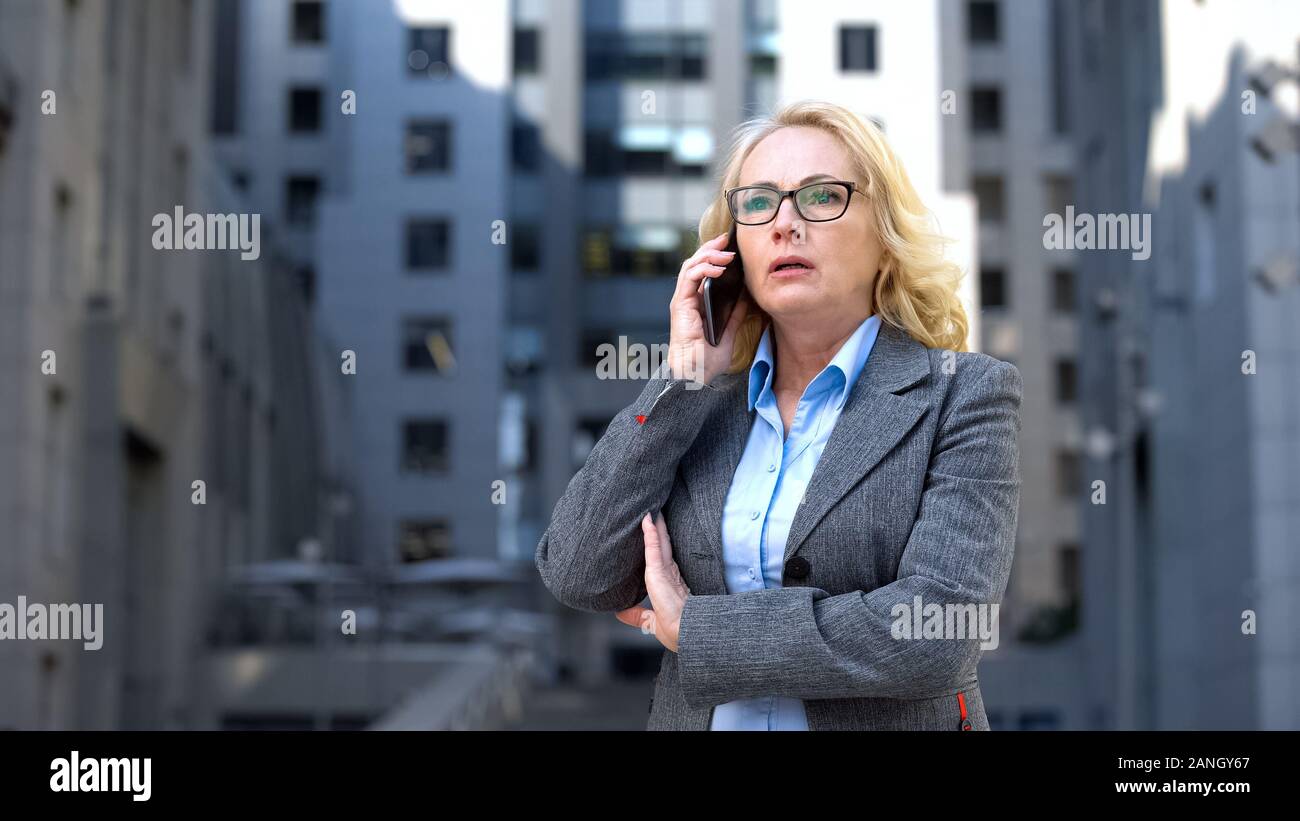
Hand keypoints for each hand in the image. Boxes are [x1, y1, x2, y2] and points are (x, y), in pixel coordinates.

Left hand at [615, 512, 690, 652]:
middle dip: (657, 529)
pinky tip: (647, 520)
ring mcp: (665, 571)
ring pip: (659, 542)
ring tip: (651, 508)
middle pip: (661, 546)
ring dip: (654, 525)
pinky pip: (653, 547)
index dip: (658, 542)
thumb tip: (619, 612)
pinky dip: (650, 533)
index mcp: (668, 583)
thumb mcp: (650, 622)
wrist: (685, 634)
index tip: (652, 528)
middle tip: (653, 510)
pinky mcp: (660, 571)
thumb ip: (636, 615)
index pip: (661, 557)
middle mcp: (668, 574)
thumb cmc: (674, 631)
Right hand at [667, 231, 751, 386]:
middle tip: (727, 239)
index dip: (715, 256)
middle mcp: (687, 298)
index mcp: (697, 304)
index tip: (731, 247)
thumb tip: (746, 296)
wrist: (696, 374)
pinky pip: (689, 277)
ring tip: (727, 253)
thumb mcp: (729, 332)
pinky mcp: (680, 303)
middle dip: (711, 248)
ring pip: (691, 265)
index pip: (703, 271)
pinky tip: (719, 268)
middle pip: (696, 263)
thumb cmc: (707, 359)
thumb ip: (735, 314)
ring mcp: (682, 300)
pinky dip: (704, 268)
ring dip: (709, 255)